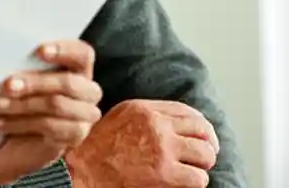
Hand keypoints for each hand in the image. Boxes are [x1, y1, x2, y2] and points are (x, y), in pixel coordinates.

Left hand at [0, 39, 101, 178]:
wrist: (22, 139)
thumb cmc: (24, 97)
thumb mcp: (26, 78)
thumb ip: (26, 66)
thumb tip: (6, 57)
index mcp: (80, 68)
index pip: (82, 54)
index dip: (64, 50)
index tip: (39, 50)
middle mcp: (89, 91)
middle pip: (68, 83)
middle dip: (34, 83)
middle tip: (7, 85)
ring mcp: (85, 116)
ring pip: (56, 105)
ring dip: (21, 105)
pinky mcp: (75, 136)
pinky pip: (48, 127)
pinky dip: (18, 123)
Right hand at [65, 99, 219, 187]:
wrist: (81, 170)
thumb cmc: (95, 149)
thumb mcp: (118, 119)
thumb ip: (144, 116)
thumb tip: (172, 123)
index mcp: (143, 109)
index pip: (186, 111)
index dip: (200, 125)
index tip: (204, 136)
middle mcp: (156, 124)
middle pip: (202, 131)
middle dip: (207, 145)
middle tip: (204, 157)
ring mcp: (163, 148)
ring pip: (205, 155)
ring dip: (201, 166)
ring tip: (193, 172)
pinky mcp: (166, 173)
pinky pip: (199, 178)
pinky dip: (195, 183)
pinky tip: (183, 184)